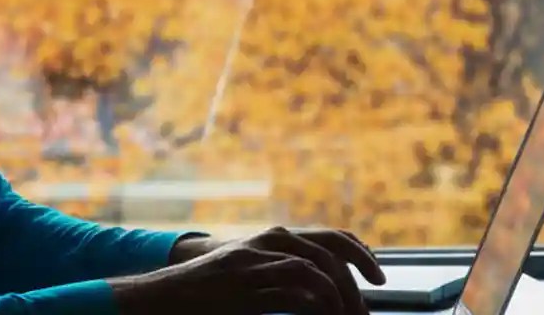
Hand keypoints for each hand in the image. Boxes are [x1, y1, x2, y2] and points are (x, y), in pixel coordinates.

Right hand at [110, 225, 386, 314]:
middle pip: (327, 253)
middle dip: (353, 283)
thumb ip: (282, 273)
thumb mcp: (250, 271)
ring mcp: (256, 264)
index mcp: (274, 238)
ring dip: (336, 296)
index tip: (378, 277)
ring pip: (313, 270)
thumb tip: (324, 291)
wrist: (165, 294)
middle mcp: (267, 244)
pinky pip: (291, 291)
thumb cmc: (209, 290)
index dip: (361, 254)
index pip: (330, 237)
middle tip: (364, 311)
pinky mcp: (246, 287)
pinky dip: (314, 303)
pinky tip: (323, 313)